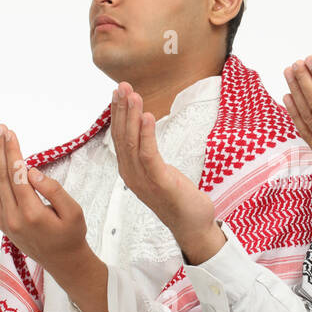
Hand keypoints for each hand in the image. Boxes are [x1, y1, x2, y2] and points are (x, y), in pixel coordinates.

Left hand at [0, 123, 88, 276]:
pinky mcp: (2, 221)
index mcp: (30, 214)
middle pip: (0, 176)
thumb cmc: (71, 234)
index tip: (10, 132)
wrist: (63, 261)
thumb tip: (31, 171)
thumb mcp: (73, 212)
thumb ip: (53, 190)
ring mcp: (4, 220)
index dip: (11, 152)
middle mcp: (11, 217)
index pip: (16, 175)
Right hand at [111, 84, 224, 263]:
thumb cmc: (177, 197)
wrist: (193, 225)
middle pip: (121, 136)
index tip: (119, 92)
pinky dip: (147, 134)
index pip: (119, 137)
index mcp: (130, 170)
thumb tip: (143, 134)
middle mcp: (131, 175)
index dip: (118, 113)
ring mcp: (143, 180)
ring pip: (132, 143)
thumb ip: (148, 156)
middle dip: (122, 109)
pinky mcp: (160, 183)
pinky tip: (147, 115)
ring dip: (131, 116)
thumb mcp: (159, 172)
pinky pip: (148, 155)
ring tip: (133, 95)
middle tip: (122, 86)